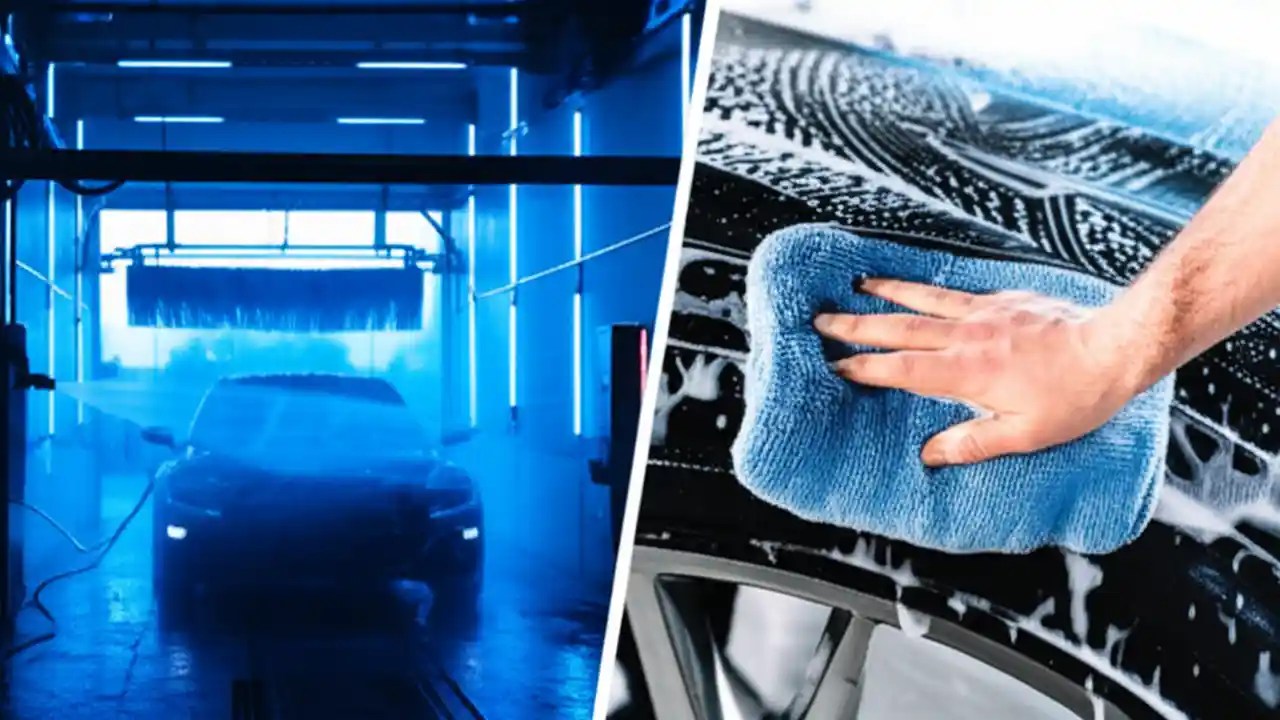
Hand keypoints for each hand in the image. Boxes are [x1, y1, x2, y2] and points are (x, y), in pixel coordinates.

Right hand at [814, 278, 1138, 466]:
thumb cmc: (1075, 396)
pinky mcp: (1003, 300)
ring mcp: (984, 313)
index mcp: (967, 372)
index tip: (834, 366)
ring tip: (857, 286)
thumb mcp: (1025, 435)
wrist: (1117, 348)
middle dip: (856, 325)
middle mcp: (968, 337)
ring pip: (923, 301)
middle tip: (822, 320)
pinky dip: (927, 288)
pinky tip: (916, 285)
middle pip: (900, 328)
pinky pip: (953, 291)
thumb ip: (972, 443)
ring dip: (886, 294)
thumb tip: (929, 454)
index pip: (902, 369)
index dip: (864, 368)